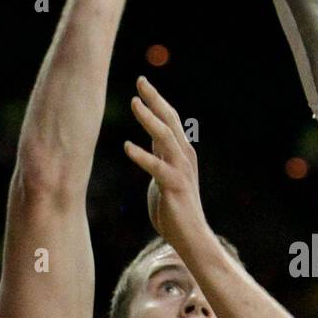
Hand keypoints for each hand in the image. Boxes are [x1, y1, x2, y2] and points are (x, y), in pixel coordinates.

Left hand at [124, 76, 208, 249]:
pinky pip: (157, 167)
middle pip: (170, 121)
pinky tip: (127, 146)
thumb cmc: (174, 209)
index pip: (170, 120)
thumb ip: (160, 157)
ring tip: (134, 103)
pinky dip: (143, 156)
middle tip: (140, 81)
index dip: (157, 100)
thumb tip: (151, 140)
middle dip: (155, 100)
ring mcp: (181, 170)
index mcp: (181, 153)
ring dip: (150, 119)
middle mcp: (184, 157)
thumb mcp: (164, 175)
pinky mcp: (175, 186)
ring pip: (166, 138)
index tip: (143, 83)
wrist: (190, 236)